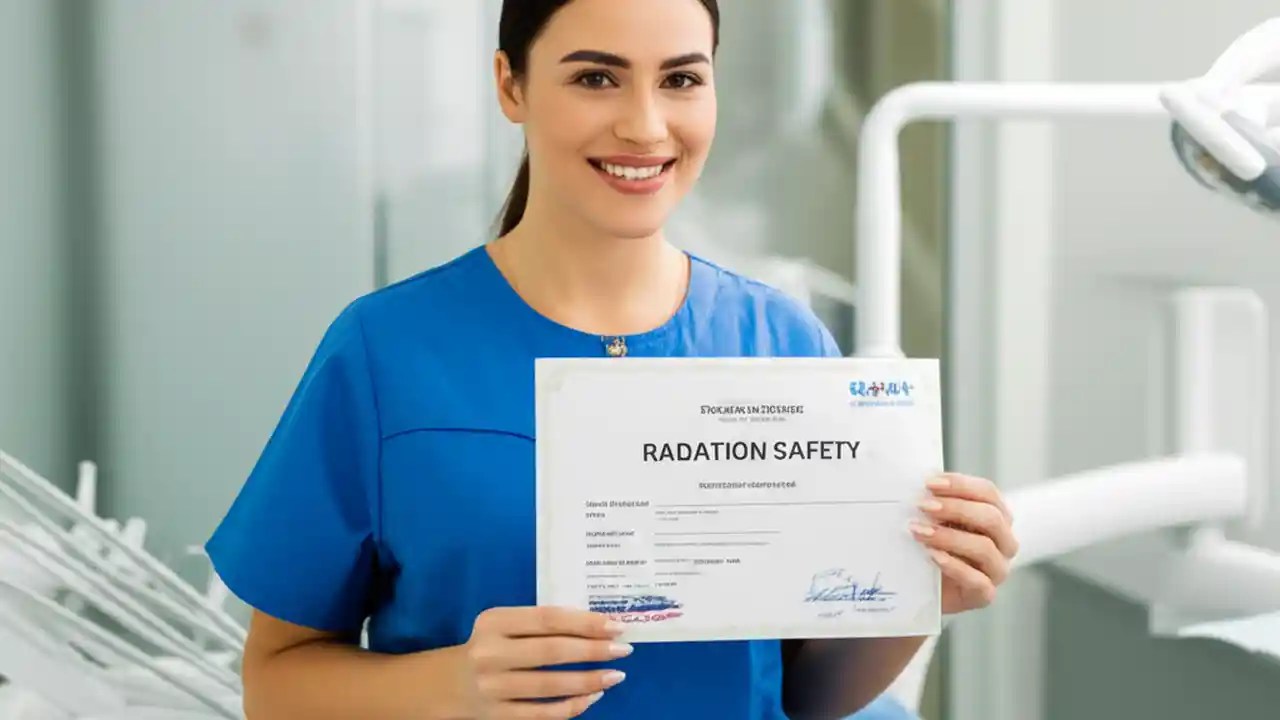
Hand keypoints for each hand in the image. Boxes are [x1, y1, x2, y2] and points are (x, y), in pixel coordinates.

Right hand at [461, 606, 631, 718]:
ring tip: (616, 675)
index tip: (616, 625)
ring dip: (588, 681)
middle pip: (550, 652)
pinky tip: (593, 697)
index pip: (547, 619)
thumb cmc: (488, 646)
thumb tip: (598, 626)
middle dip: (593, 651)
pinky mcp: (497, 717)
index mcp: (494, 622)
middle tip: (623, 650)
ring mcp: (492, 688)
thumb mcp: (503, 625)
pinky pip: (542, 715)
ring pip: (549, 687)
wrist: (444, 684)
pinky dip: (572, 707)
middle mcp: (490, 654)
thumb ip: (540, 624)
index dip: (585, 623)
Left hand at [909, 473, 1018, 614]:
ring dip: (949, 536)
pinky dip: (954, 566)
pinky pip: (977, 581)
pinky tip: (933, 556)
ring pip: (984, 548)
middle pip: (991, 518)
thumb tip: (920, 485)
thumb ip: (936, 504)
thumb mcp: (937, 521)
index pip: (988, 493)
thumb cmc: (934, 548)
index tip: (930, 483)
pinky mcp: (985, 594)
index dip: (960, 484)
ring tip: (920, 531)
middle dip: (955, 508)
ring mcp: (998, 569)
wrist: (925, 589)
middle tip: (923, 505)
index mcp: (996, 517)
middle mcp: (1004, 542)